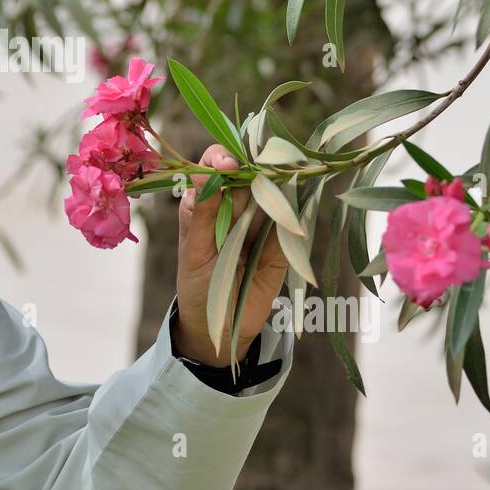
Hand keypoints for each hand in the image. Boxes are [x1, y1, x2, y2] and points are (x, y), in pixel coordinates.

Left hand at [173, 144, 289, 366]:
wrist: (221, 329)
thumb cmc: (198, 286)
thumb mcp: (194, 251)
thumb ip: (201, 214)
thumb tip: (202, 174)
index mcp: (206, 202)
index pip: (215, 166)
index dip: (223, 159)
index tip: (227, 166)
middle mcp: (235, 206)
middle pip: (250, 175)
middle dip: (255, 172)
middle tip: (259, 179)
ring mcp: (261, 222)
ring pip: (274, 193)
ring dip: (279, 187)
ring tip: (280, 190)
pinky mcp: (283, 243)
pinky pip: (291, 223)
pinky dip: (294, 214)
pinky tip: (295, 208)